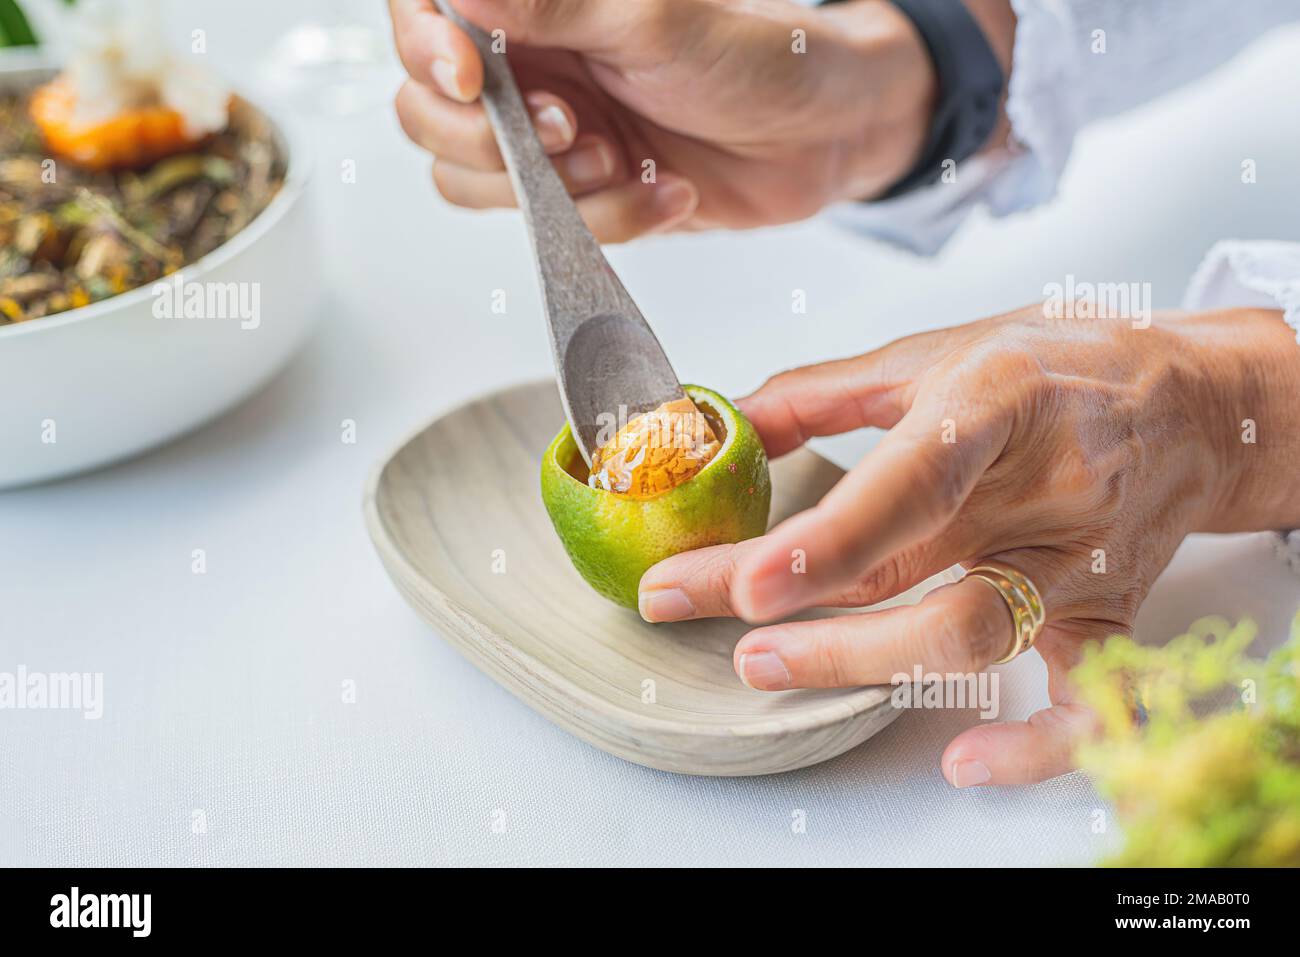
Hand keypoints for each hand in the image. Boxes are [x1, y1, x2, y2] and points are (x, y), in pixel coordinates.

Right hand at [388, 0, 937, 240]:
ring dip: (551, 187)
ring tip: (624, 159)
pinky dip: (604, 220)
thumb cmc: (754, 55)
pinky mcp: (579, 193)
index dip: (425, 51)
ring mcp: (546, 134)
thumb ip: (552, 5)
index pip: (421, 20)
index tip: (471, 79)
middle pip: (428, 115)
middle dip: (495, 140)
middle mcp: (524, 63)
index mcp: (531, 5)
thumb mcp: (653, 21)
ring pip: (475, 182)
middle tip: (573, 129)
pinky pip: (546, 228)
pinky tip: (665, 192)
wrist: (822, 134)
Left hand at [638, 307, 1299, 785]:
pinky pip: (1085, 698)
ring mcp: (1081, 560)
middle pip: (919, 575)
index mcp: (999, 402)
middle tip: (690, 609)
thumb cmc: (1060, 367)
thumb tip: (727, 423)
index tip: (747, 581)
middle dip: (799, 610)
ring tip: (767, 663)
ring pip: (978, 636)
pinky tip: (966, 760)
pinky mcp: (1110, 613)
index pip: (911, 481)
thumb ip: (823, 392)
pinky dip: (1032, 745)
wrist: (1195, 402)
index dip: (830, 539)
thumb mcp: (937, 351)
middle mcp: (1046, 486)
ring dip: (862, 663)